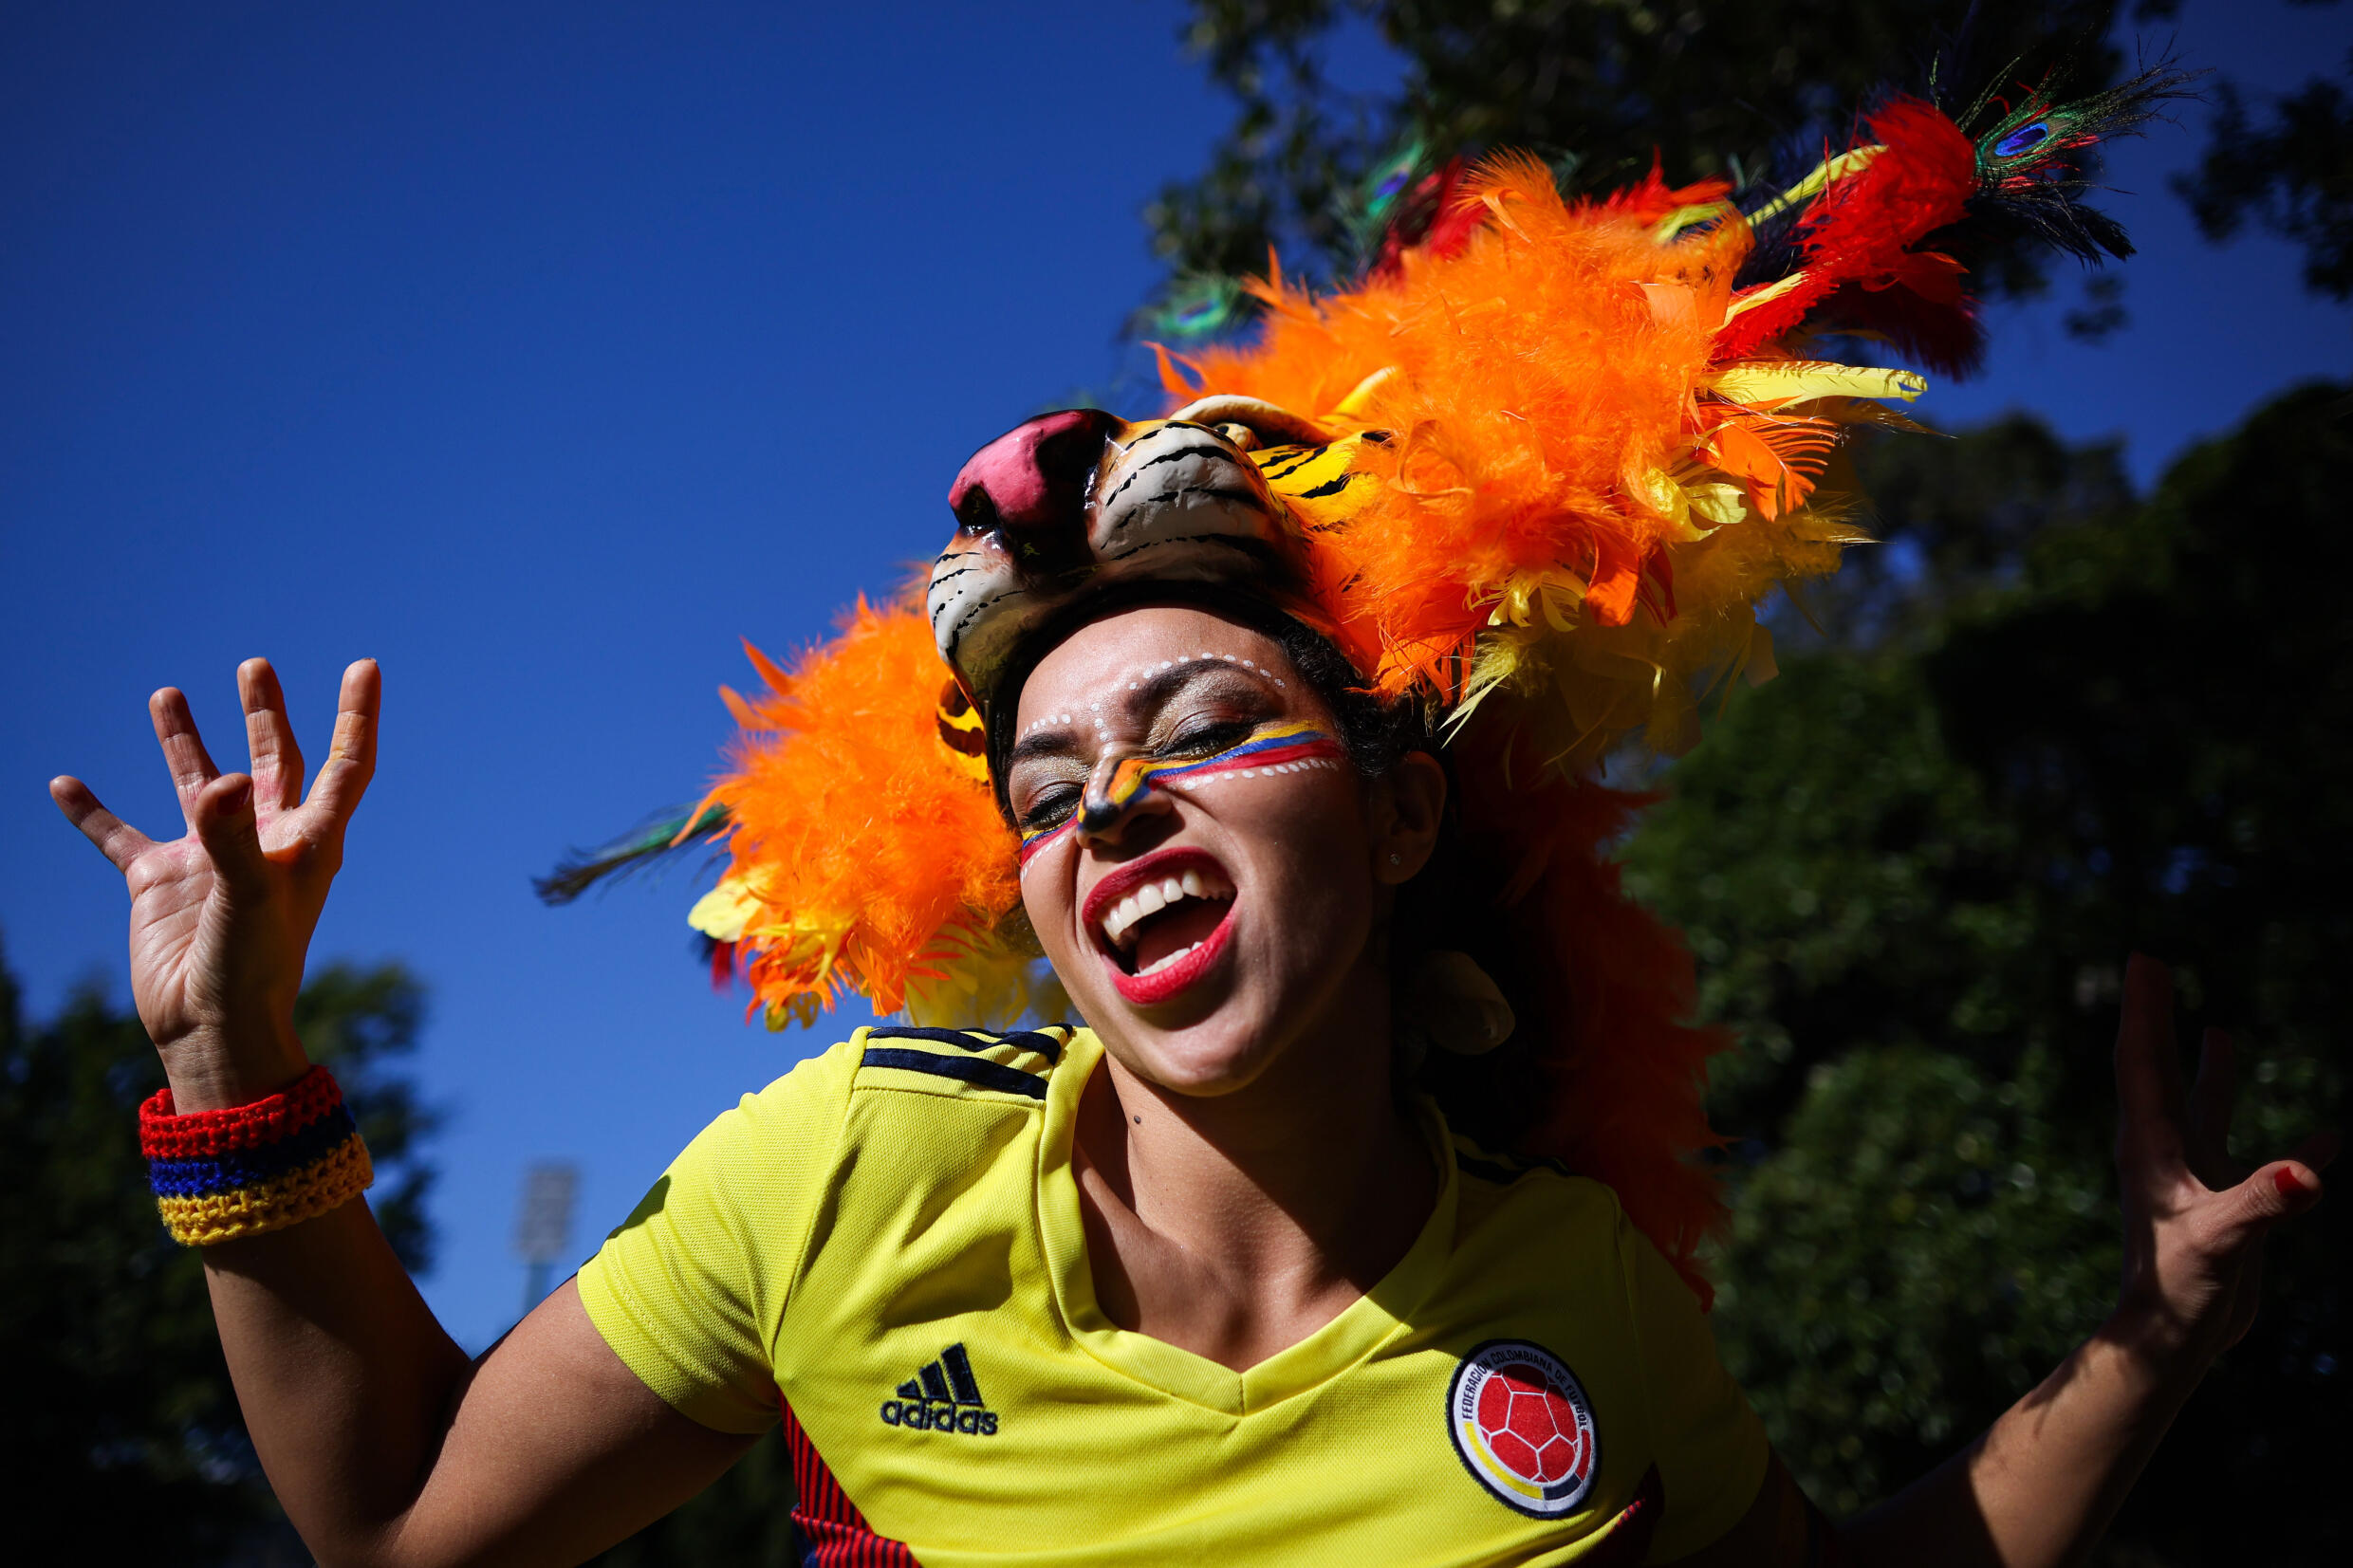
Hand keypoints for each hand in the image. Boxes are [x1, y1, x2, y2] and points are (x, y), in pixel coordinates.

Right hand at [50, 658, 379, 1108]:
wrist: (209, 1031)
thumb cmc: (250, 967)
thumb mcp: (249, 896)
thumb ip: (234, 836)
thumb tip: (225, 779)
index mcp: (307, 840)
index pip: (343, 764)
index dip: (356, 715)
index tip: (366, 666)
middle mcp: (261, 841)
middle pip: (274, 762)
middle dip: (266, 714)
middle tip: (255, 666)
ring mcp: (209, 860)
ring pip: (197, 786)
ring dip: (183, 743)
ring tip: (168, 693)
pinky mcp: (159, 885)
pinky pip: (120, 838)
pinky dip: (93, 812)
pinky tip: (65, 784)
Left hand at [2109, 952, 2335, 1371]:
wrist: (2174, 1343)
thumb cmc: (2180, 1290)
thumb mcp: (2224, 1241)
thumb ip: (2265, 1204)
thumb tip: (2308, 1171)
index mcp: (2151, 1144)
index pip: (2143, 1060)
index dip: (2144, 1009)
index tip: (2143, 959)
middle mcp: (2165, 1151)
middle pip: (2160, 1068)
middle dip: (2158, 1018)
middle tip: (2153, 968)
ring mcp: (2192, 1177)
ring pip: (2201, 1108)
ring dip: (2209, 1070)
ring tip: (2217, 1030)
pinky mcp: (2221, 1208)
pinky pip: (2256, 1164)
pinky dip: (2290, 1151)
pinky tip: (2327, 1141)